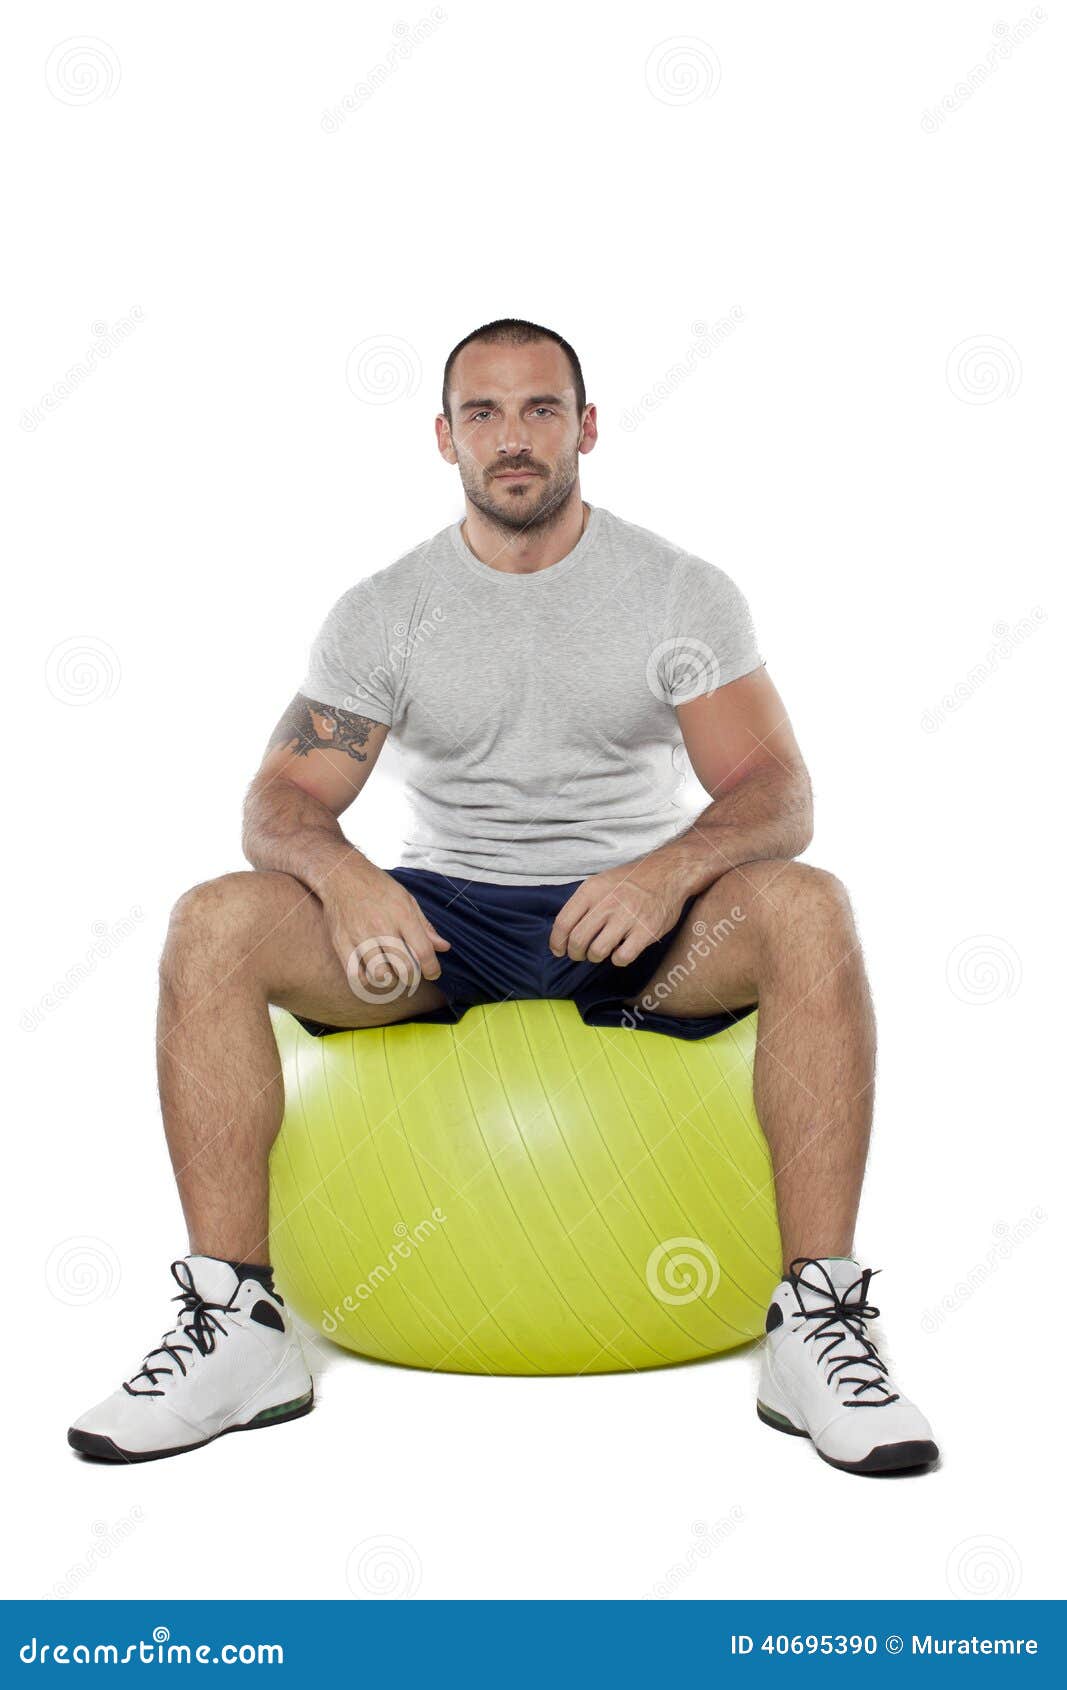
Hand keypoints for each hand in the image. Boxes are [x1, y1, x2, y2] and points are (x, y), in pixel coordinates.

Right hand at [320, 858, 449, 999]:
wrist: (342, 874)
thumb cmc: (378, 887)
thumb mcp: (407, 899)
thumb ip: (425, 927)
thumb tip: (444, 948)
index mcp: (402, 914)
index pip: (423, 952)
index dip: (432, 969)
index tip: (433, 973)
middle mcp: (381, 926)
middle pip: (404, 968)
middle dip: (412, 976)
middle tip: (410, 972)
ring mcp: (359, 935)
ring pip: (379, 975)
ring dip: (388, 978)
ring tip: (389, 969)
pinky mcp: (340, 942)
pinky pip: (354, 974)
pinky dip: (365, 979)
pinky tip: (369, 971)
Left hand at [547, 857, 691, 966]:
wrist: (668, 873)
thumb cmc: (631, 880)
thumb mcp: (600, 882)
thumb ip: (583, 903)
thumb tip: (564, 931)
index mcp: (591, 890)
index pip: (563, 922)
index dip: (556, 942)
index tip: (559, 950)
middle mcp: (607, 903)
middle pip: (577, 940)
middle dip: (575, 953)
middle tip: (580, 954)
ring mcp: (627, 918)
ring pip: (597, 951)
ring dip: (594, 957)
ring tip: (600, 952)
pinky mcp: (646, 931)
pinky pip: (622, 957)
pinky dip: (617, 959)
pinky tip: (620, 952)